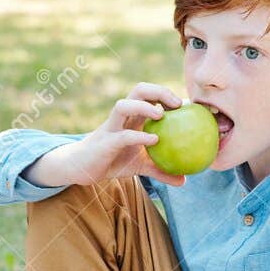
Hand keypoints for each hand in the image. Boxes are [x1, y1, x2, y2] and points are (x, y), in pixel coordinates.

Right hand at [28, 85, 189, 187]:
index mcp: (132, 117)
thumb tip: (184, 180)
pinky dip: (138, 136)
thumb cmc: (112, 160)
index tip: (187, 105)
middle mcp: (122, 117)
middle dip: (158, 91)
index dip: (167, 94)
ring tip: (161, 115)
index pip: (150, 95)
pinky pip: (122, 135)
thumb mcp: (140, 166)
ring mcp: (111, 128)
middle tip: (177, 104)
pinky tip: (155, 141)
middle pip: (138, 90)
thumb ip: (161, 170)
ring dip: (143, 106)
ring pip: (124, 105)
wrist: (81, 169)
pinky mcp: (104, 143)